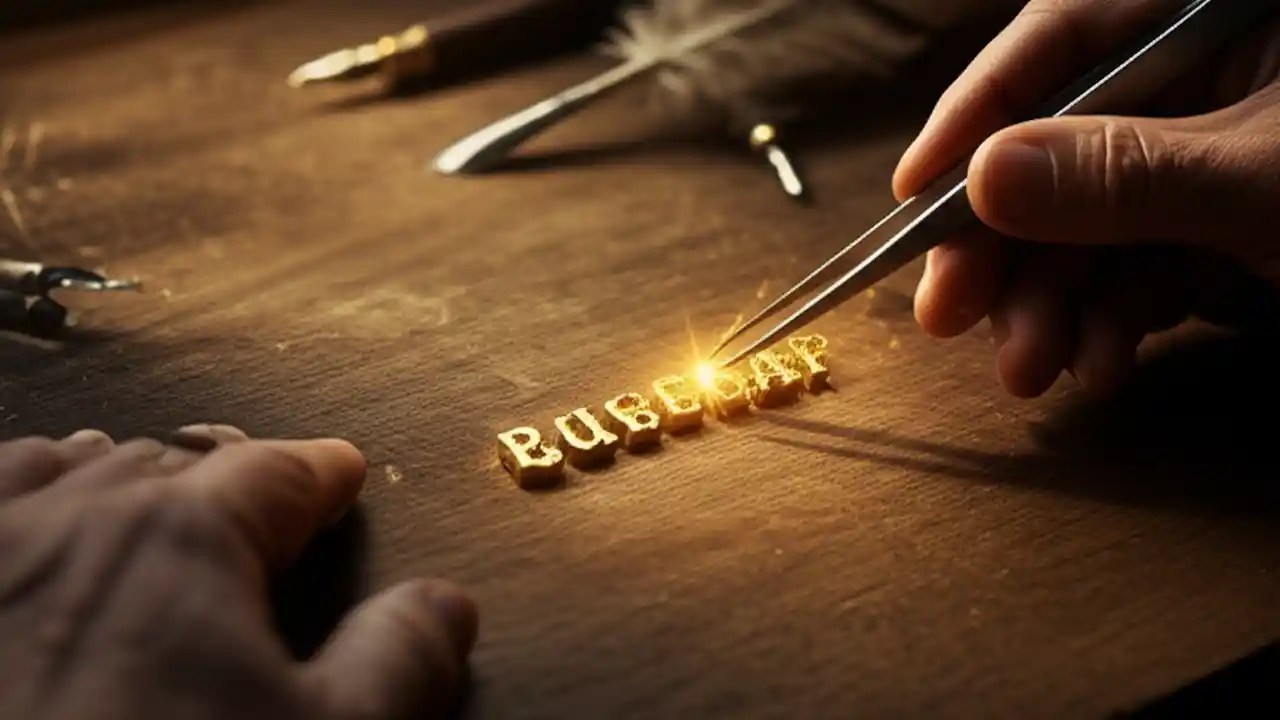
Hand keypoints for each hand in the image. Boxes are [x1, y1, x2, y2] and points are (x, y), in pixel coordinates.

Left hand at [0, 426, 475, 719]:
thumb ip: (398, 660)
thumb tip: (443, 605)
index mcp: (181, 537)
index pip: (275, 474)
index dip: (320, 472)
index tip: (340, 470)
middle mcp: (73, 521)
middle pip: (171, 464)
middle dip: (223, 479)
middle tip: (256, 499)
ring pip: (65, 471)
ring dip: (118, 476)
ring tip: (145, 488)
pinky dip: (27, 493)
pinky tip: (34, 521)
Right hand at [895, 0, 1279, 397]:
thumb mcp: (1260, 179)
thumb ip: (1126, 174)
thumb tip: (981, 179)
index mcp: (1208, 15)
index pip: (1063, 40)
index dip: (977, 116)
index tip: (912, 194)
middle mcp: (1198, 78)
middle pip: (1057, 148)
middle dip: (1002, 244)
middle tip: (946, 313)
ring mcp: (1205, 157)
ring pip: (1087, 224)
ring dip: (1048, 305)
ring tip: (1028, 369)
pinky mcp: (1217, 228)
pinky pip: (1136, 268)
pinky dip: (1110, 321)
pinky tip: (1099, 366)